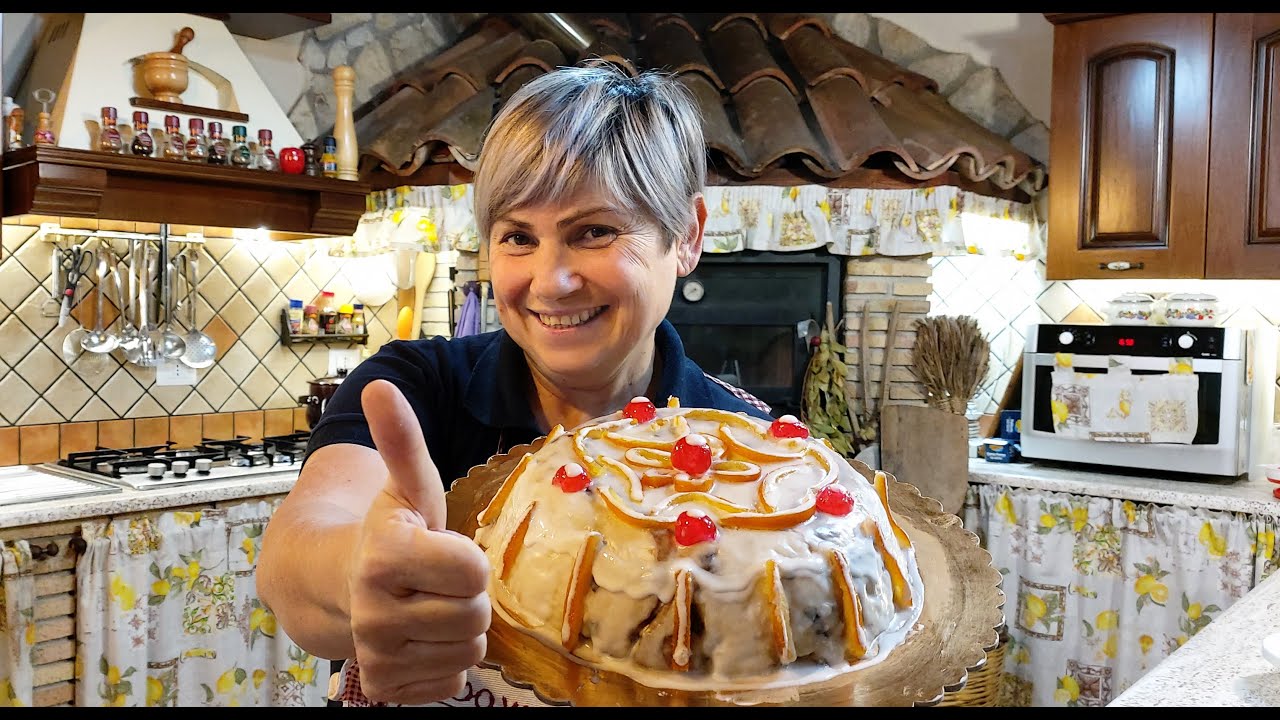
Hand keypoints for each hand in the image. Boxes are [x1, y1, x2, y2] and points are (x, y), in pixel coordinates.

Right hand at [348, 379, 490, 703]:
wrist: (339, 587)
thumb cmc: (389, 531)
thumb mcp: (405, 485)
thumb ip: (401, 439)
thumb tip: (379, 385)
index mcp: (383, 557)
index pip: (474, 571)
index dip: (467, 558)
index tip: (441, 548)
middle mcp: (373, 614)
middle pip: (476, 616)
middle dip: (467, 596)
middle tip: (439, 581)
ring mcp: (377, 657)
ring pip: (470, 651)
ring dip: (460, 629)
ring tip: (430, 606)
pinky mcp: (385, 690)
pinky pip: (454, 681)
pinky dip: (446, 662)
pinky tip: (422, 638)